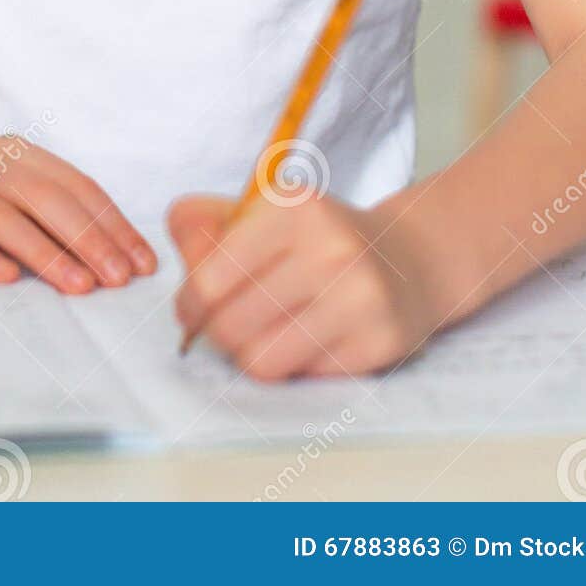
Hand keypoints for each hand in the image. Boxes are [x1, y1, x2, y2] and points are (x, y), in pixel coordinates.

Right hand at [0, 137, 156, 292]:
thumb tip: (114, 256)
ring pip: (5, 217)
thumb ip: (49, 215)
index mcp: (18, 152)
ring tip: (78, 286)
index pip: (76, 186)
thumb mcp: (5, 196)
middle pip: (47, 198)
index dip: (112, 223)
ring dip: (46, 253)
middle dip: (90, 240)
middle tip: (118, 279)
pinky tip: (6, 279)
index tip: (141, 263)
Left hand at [168, 190, 440, 380]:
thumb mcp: (266, 211)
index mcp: (293, 208)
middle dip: (216, 335)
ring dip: (251, 355)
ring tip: (262, 335)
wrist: (409, 260)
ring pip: (263, 362)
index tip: (190, 310)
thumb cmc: (320, 238)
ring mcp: (359, 298)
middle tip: (223, 328)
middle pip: (231, 326)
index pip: (212, 278)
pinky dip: (294, 366)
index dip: (190, 303)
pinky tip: (307, 339)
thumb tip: (176, 238)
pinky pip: (304, 377)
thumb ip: (208, 222)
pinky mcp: (379, 342)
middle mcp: (330, 249)